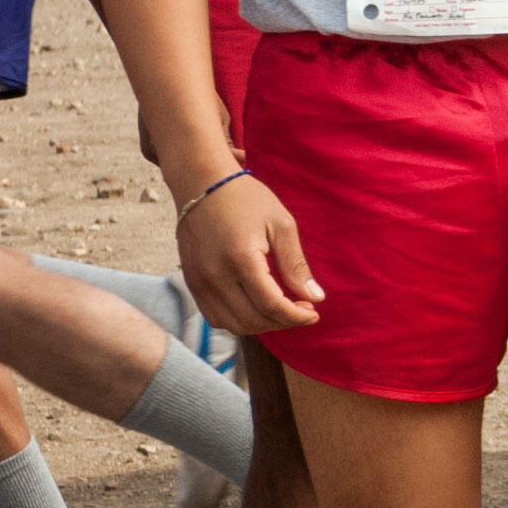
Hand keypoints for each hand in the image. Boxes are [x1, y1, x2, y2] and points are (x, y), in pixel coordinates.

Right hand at [181, 171, 320, 336]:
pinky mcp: (191, 282)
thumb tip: (315, 298)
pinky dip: (238, 321)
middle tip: (302, 309)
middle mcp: (215, 275)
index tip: (314, 313)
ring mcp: (199, 281)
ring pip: (233, 324)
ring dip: (261, 325)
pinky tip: (257, 308)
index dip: (297, 316)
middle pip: (253, 319)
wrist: (202, 183)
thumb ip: (296, 265)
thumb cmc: (246, 199)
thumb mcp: (281, 225)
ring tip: (282, 310)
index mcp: (241, 258)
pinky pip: (215, 317)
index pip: (271, 305)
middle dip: (283, 322)